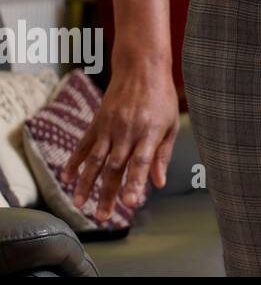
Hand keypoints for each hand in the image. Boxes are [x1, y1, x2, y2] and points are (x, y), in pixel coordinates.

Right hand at [62, 59, 178, 221]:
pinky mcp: (97, 122)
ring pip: (95, 160)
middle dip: (108, 193)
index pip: (140, 163)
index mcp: (149, 133)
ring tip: (79, 204)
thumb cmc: (161, 97)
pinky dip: (74, 162)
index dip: (135, 183)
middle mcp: (128, 132)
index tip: (131, 203)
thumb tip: (159, 183)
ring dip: (86, 184)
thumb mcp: (171, 124)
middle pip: (116, 167)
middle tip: (103, 216)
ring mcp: (110, 127)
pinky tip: (66, 178)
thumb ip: (163, 154)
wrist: (141, 68)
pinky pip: (83, 145)